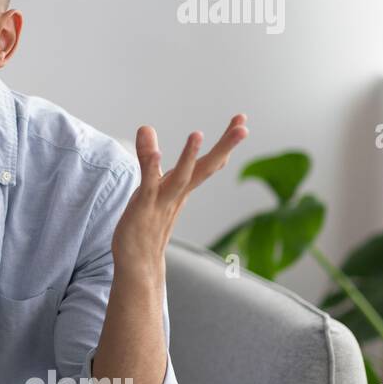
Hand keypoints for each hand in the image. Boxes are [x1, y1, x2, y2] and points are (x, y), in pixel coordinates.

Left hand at [112, 114, 249, 271]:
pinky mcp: (143, 208)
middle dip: (224, 146)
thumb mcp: (149, 185)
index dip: (225, 142)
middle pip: (205, 168)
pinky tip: (155, 153)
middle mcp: (177, 193)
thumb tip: (146, 128)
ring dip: (189, 157)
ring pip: (180, 178)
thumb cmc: (145, 223)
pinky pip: (148, 186)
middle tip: (244, 125)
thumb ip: (148, 157)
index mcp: (182, 187)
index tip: (242, 120)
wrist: (138, 263)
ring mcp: (161, 202)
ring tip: (198, 134)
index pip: (208, 162)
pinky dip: (151, 169)